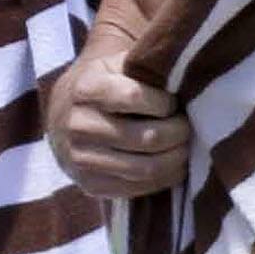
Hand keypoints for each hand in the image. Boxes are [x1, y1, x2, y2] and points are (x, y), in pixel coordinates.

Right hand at [47, 37, 189, 198]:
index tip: (173, 102)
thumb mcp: (118, 65)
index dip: (163, 103)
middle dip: (178, 133)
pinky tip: (174, 165)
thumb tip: (185, 78)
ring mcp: (81, 158)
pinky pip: (137, 188)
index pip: (134, 97)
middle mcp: (78, 125)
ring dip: (175, 159)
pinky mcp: (90, 185)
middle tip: (188, 127)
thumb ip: (145, 68)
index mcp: (86, 88)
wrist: (66, 116)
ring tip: (185, 146)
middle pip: (146, 137)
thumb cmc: (107, 85)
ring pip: (144, 167)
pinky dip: (164, 178)